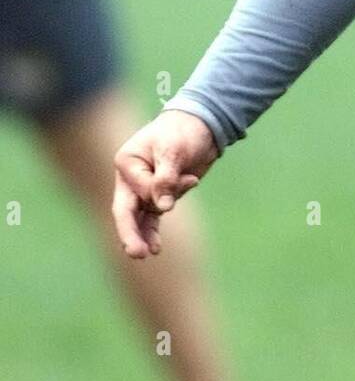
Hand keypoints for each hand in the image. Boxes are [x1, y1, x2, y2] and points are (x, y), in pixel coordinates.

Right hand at [112, 110, 219, 257]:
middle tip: (136, 253)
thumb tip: (163, 208)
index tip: (189, 180)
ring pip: (139, 217)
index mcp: (127, 162)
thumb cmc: (184, 132)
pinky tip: (156, 247)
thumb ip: (166, 178)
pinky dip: (154, 230)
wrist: (202, 126)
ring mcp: (143, 188)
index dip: (160, 192)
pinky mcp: (159, 195)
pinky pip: (152, 217)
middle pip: (126, 209)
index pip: (138, 189)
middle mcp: (131, 177)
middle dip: (130, 232)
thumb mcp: (174, 151)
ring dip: (143, 235)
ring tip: (146, 254)